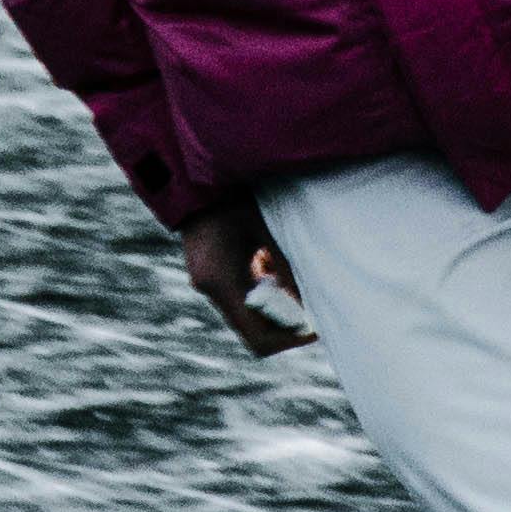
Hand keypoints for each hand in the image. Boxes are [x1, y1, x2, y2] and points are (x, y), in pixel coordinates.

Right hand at [179, 200, 309, 353]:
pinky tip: (268, 258)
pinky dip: (260, 285)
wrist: (194, 172)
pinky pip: (237, 292)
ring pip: (247, 310)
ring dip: (273, 299)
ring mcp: (204, 280)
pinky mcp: (206, 271)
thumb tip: (312, 300)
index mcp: (221, 280)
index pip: (258, 338)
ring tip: (287, 270)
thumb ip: (286, 265)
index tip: (316, 327)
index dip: (290, 339)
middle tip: (311, 299)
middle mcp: (209, 287)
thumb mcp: (266, 227)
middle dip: (285, 317)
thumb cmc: (233, 193)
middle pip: (253, 327)